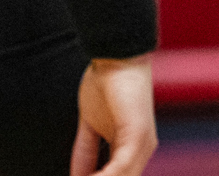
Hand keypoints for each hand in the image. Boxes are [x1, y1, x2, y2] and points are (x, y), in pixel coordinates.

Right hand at [73, 55, 157, 175]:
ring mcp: (143, 144)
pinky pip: (121, 167)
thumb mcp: (90, 124)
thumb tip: (76, 175)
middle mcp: (142, 150)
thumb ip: (85, 150)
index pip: (117, 175)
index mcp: (132, 147)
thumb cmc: (107, 82)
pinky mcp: (138, 135)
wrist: (116, 55)